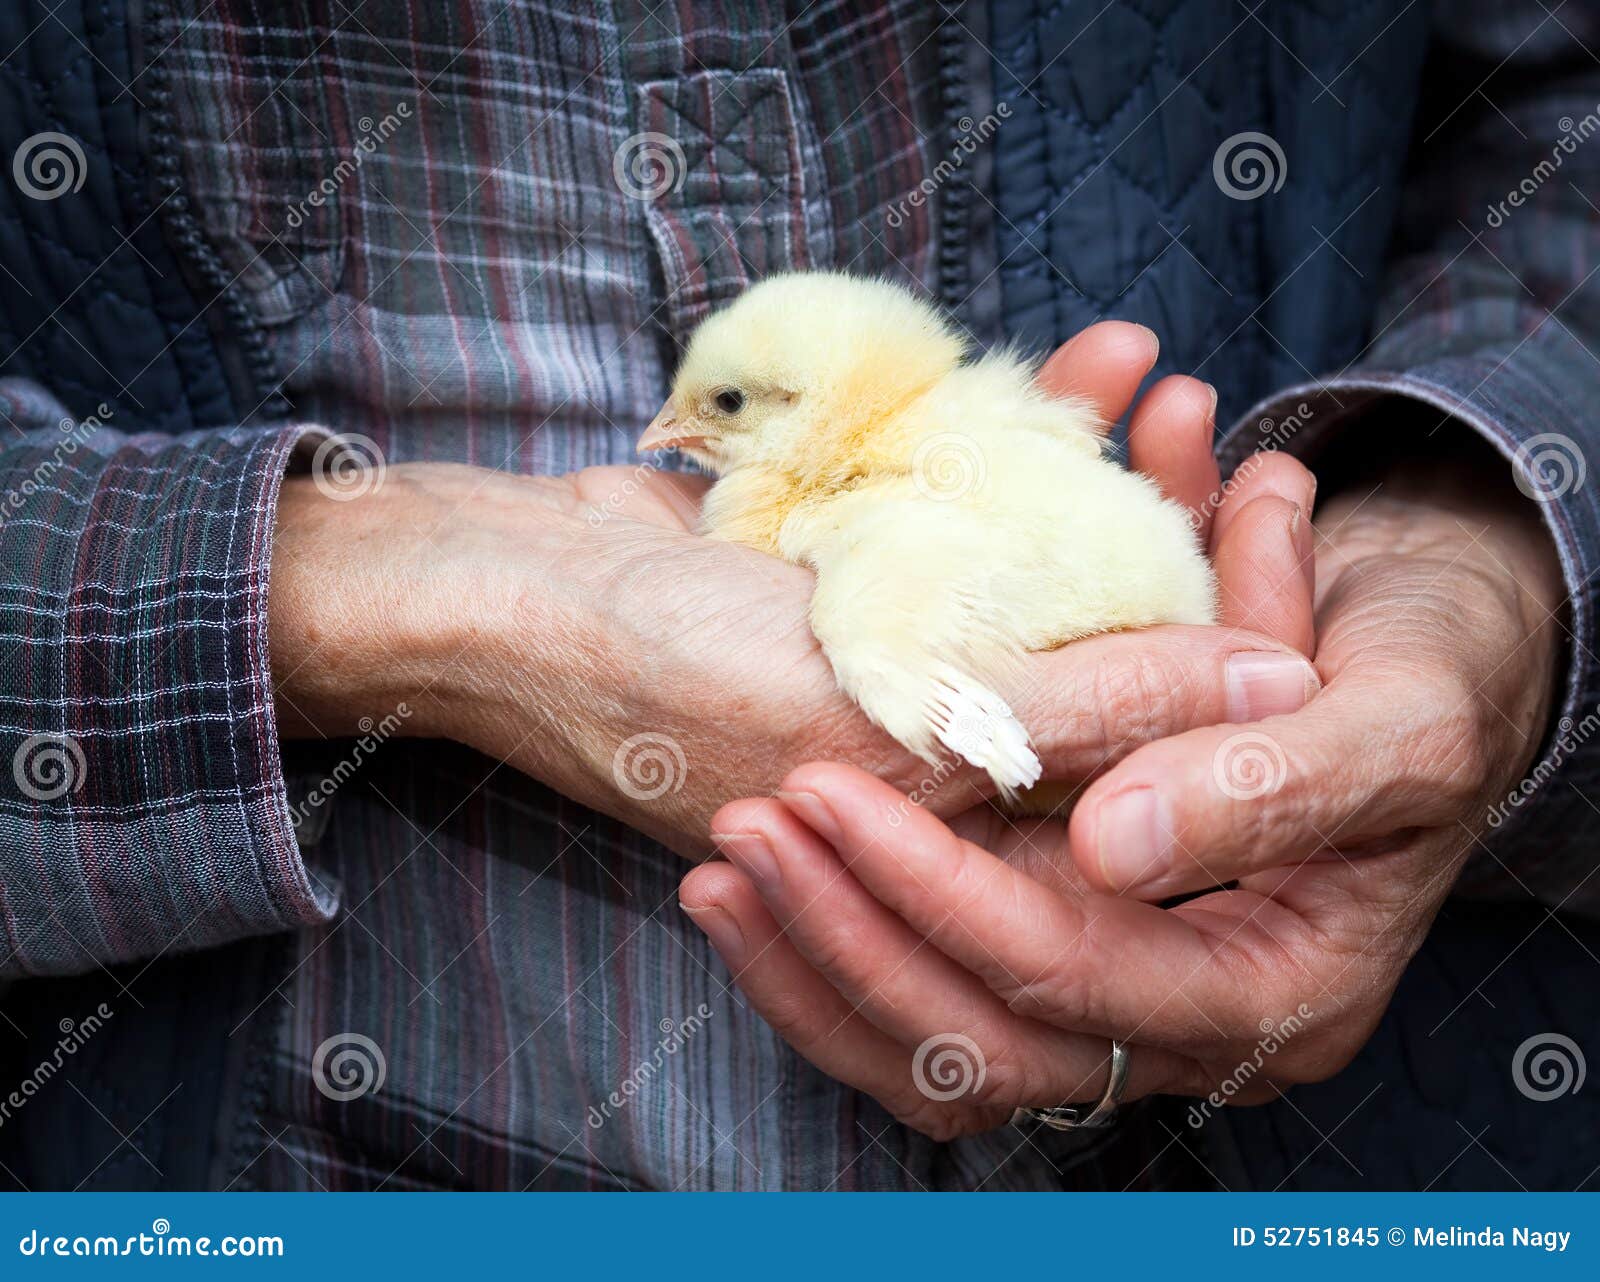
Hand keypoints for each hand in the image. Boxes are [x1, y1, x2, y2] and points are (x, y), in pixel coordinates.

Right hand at [266, 323, 1314, 858]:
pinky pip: (975, 506)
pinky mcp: (863, 575)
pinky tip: (1085, 361)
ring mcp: (898, 657)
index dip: (1220, 656)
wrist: (506, 589)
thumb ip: (1088, 706)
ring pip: (1045, 567)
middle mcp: (938, 755)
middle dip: (1167, 538)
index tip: (1279, 546)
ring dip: (1104, 467)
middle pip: (1104, 651)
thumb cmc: (665, 678)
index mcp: (960, 837)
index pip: (1145, 762)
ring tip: (1159, 374)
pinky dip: (1023, 434)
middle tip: (1216, 432)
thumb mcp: (891, 706)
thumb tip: (1275, 689)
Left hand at [682, 429, 1564, 1136]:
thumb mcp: (1384, 717)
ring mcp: (1120, 1011)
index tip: (827, 792)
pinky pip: (932, 1021)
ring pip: (942, 1057)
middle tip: (748, 831)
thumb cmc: (1421, 677)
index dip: (942, 893)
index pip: (1074, 975)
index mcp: (1279, 992)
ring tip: (720, 875)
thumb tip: (1109, 846)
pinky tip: (756, 897)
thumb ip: (1266, 781)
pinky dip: (835, 966)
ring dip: (820, 967)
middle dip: (852, 938)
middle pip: (988, 1044)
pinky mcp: (1065, 969)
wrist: (1406, 662)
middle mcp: (1190, 1029)